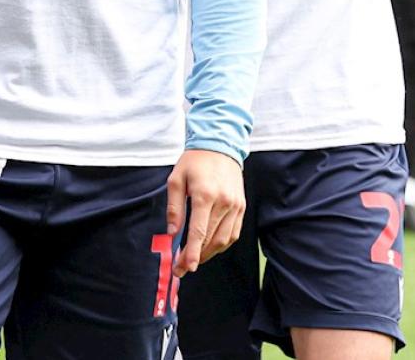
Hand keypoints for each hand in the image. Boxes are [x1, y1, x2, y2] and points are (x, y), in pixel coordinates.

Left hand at [167, 149, 245, 274]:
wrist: (220, 146)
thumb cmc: (194, 162)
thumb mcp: (176, 179)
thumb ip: (174, 208)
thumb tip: (172, 233)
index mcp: (205, 195)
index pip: (199, 231)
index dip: (192, 252)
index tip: (185, 267)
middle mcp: (224, 202)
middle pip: (211, 239)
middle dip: (196, 257)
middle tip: (182, 267)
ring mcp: (235, 206)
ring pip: (224, 239)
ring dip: (209, 253)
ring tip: (194, 260)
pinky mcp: (242, 207)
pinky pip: (233, 233)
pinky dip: (222, 244)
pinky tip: (210, 248)